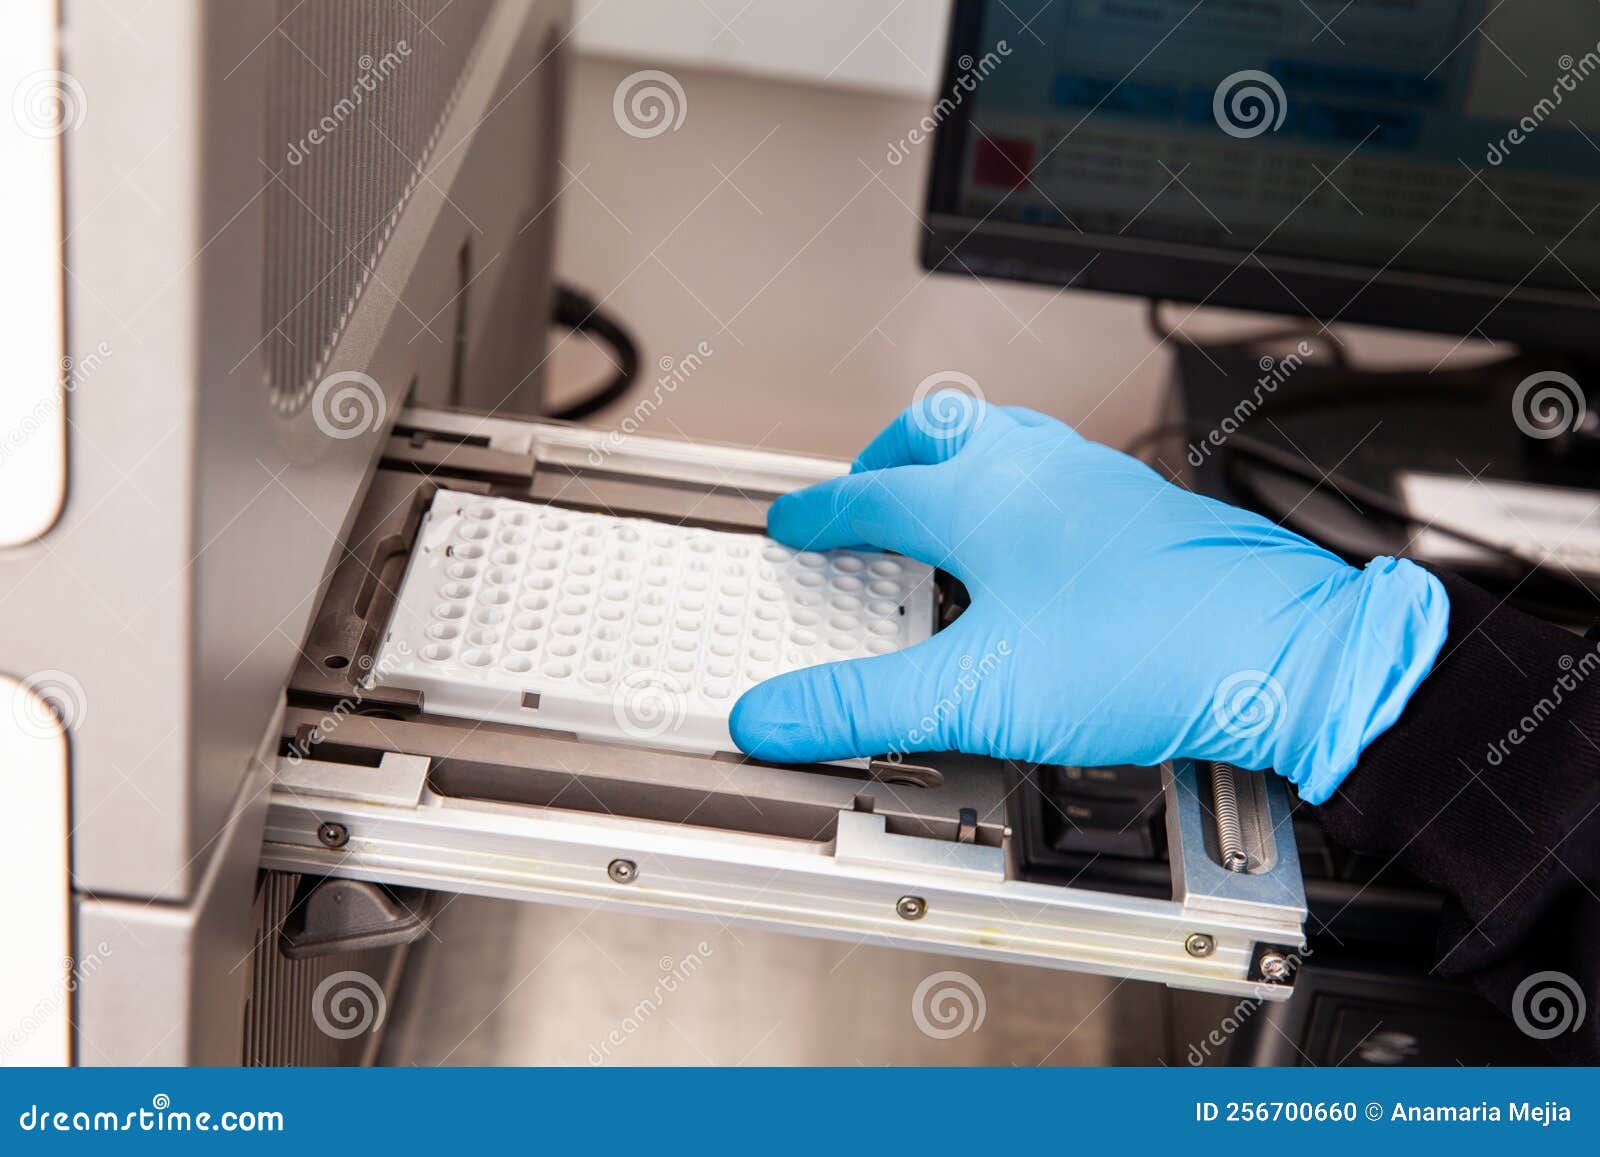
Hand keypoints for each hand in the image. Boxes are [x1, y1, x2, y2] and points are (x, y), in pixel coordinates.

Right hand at [729, 395, 1447, 803]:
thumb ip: (864, 707)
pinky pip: (1060, 471)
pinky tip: (1036, 548)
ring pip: (1006, 437)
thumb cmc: (1150, 653)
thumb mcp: (979, 693)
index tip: (795, 524)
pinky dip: (1019, 488)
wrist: (1285, 652)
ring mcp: (1098, 482)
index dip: (821, 515)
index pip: (871, 495)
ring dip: (958, 460)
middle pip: (940, 430)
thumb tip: (770, 716)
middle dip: (887, 457)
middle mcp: (1038, 471)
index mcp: (982, 498)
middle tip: (863, 490)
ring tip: (942, 506)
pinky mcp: (1144, 510)